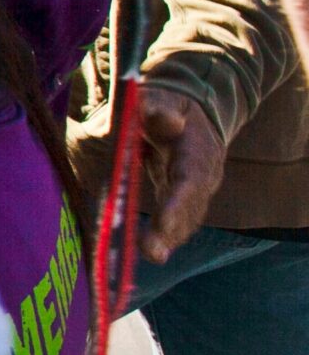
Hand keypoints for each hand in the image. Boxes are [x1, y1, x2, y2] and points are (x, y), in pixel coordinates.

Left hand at [137, 82, 227, 262]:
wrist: (185, 116)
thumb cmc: (163, 106)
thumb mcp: (158, 98)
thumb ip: (157, 108)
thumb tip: (165, 119)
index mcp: (196, 149)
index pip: (189, 178)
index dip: (178, 202)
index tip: (165, 222)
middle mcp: (202, 175)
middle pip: (190, 207)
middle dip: (171, 231)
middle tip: (151, 253)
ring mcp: (196, 190)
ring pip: (187, 219)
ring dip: (169, 240)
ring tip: (151, 256)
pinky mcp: (185, 200)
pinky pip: (180, 222)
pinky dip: (168, 238)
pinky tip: (153, 252)